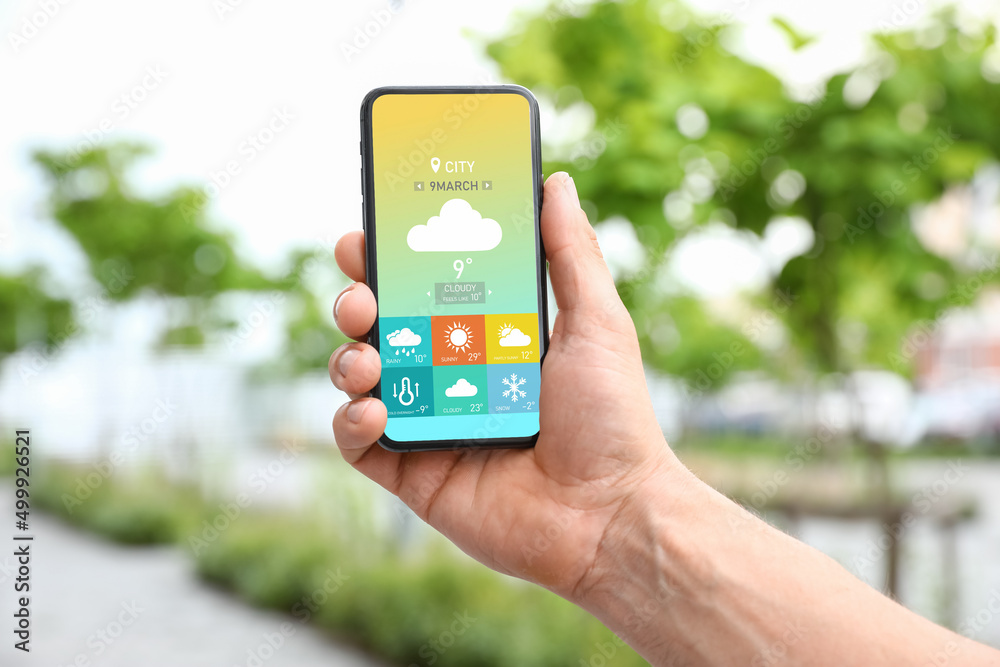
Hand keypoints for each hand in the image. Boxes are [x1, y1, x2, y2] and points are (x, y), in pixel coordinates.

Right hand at [329, 172, 686, 600]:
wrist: (611, 515)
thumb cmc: (612, 418)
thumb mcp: (596, 321)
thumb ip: (570, 252)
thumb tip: (555, 182)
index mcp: (485, 334)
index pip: (424, 284)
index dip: (391, 257)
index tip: (372, 230)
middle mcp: (449, 373)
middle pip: (380, 324)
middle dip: (358, 298)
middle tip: (362, 292)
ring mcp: (427, 421)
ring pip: (358, 375)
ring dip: (349, 355)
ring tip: (370, 355)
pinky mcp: (411, 471)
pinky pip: (356, 441)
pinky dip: (351, 420)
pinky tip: (376, 408)